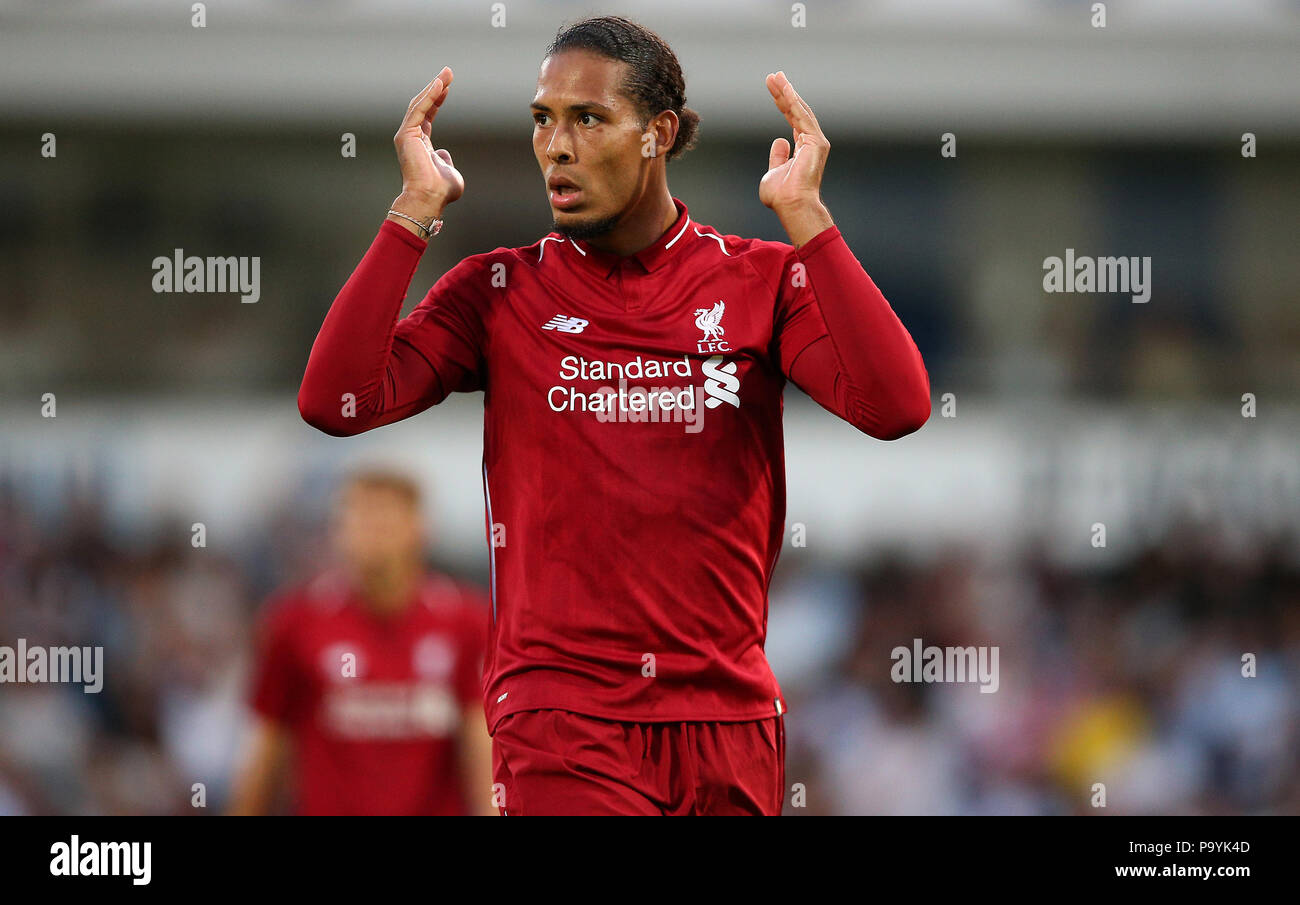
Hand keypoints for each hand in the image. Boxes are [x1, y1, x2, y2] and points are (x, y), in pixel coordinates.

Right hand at [392, 67, 464, 220]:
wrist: (430, 198)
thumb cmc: (440, 191)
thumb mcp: (449, 171)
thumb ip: (445, 161)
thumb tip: (443, 154)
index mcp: (420, 144)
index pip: (428, 116)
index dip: (437, 100)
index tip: (447, 87)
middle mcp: (411, 137)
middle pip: (422, 105)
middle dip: (435, 88)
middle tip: (448, 72)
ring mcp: (407, 135)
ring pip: (419, 104)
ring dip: (433, 87)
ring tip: (446, 73)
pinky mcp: (406, 134)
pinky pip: (419, 110)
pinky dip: (429, 96)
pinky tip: (439, 84)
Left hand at [760, 71, 833, 245]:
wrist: (791, 205)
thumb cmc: (782, 196)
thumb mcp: (773, 172)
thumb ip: (777, 156)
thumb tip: (779, 140)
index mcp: (803, 148)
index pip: (792, 118)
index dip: (782, 102)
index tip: (773, 87)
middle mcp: (811, 142)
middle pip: (796, 110)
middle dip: (784, 92)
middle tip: (773, 75)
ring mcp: (815, 141)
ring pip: (800, 110)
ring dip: (787, 92)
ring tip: (775, 76)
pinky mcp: (816, 141)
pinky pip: (801, 116)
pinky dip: (792, 101)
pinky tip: (783, 88)